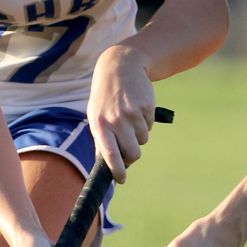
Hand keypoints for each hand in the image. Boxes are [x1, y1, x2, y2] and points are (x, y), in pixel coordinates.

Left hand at [87, 45, 157, 182]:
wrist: (121, 66)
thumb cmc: (105, 96)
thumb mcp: (96, 115)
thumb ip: (101, 140)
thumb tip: (105, 164)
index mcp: (100, 124)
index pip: (110, 154)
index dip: (117, 170)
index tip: (122, 180)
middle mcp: (116, 120)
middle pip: (133, 153)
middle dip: (133, 156)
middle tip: (129, 150)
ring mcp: (133, 113)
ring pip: (143, 140)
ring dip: (138, 135)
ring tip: (129, 119)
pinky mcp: (147, 107)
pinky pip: (150, 126)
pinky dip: (145, 123)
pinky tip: (137, 109)